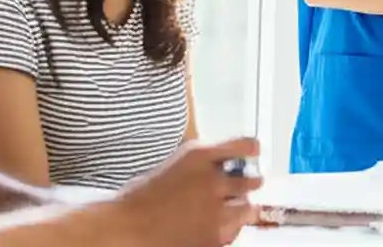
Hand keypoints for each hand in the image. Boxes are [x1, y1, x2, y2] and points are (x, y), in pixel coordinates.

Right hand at [111, 137, 261, 245]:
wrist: (128, 228)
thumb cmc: (141, 198)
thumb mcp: (173, 166)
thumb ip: (200, 164)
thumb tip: (223, 167)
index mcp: (199, 156)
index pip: (242, 145)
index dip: (250, 148)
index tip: (254, 150)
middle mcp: (212, 180)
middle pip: (250, 180)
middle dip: (249, 183)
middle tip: (249, 185)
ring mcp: (216, 210)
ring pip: (247, 209)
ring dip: (241, 208)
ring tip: (231, 210)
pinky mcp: (215, 236)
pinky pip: (234, 232)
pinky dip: (229, 230)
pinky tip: (216, 227)